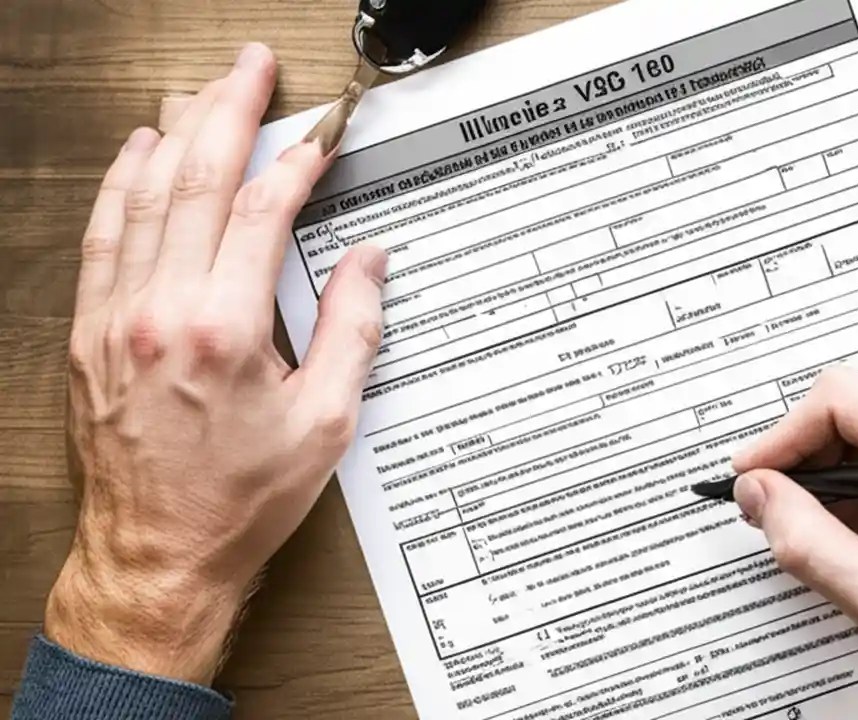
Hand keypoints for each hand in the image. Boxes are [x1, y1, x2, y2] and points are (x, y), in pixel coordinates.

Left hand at [47, 44, 386, 684]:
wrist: (157, 555)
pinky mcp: (89, 334)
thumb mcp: (325, 424)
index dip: (296, 163)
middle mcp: (159, 312)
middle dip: (229, 112)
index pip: (263, 213)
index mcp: (224, 331)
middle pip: (197, 181)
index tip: (320, 137)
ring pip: (144, 196)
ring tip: (203, 93)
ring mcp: (115, 318)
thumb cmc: (239, 500)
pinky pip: (104, 236)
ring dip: (177, 135)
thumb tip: (367, 264)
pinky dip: (123, 185)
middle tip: (252, 68)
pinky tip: (138, 154)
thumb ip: (352, 331)